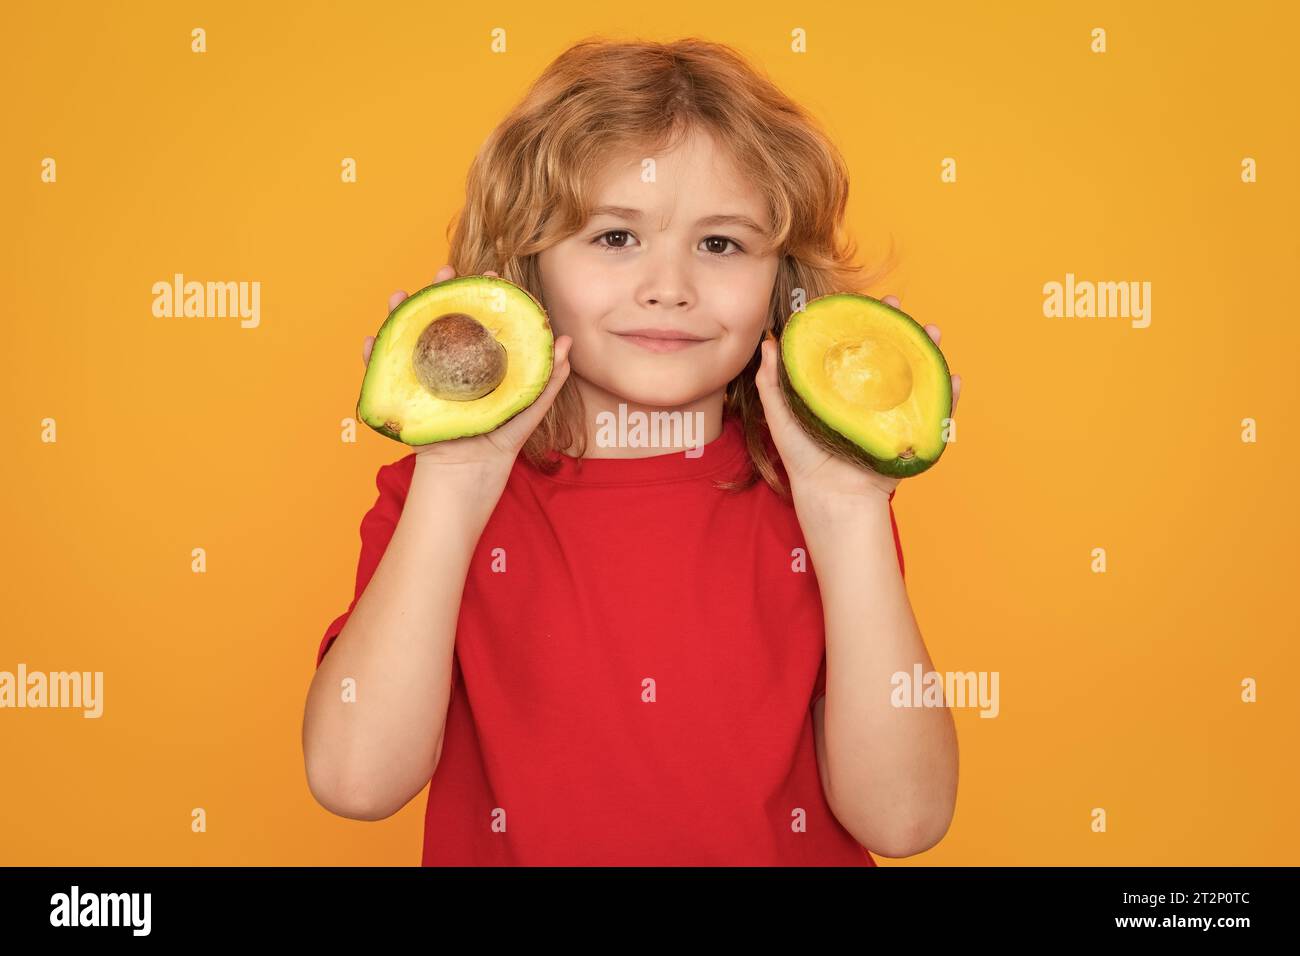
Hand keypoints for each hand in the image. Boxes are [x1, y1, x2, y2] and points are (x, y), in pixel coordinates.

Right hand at [363, 264, 571, 474]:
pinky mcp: (406, 398)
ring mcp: (424, 379)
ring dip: (401, 313)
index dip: (482, 295)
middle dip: (440, 293)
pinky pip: (384, 376)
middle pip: (442, 320)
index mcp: (476, 364)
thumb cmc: (497, 447)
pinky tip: (371, 340)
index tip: (491, 274)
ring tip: (401, 295)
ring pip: (409, 338)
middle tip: (445, 272)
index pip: (479, 320)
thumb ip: (547, 380)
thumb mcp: (526, 411)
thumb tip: (566, 344)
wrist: (467, 482)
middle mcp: (448, 365)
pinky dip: (373, 357)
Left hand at [754, 294, 961, 500]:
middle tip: (896, 306)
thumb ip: (772, 383)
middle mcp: (870, 394)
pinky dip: (949, 395)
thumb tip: (769, 343)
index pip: (854, 346)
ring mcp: (892, 412)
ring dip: (929, 350)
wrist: (831, 497)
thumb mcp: (781, 418)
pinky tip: (954, 377)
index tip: (862, 301)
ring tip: (932, 332)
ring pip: (916, 374)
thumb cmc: (804, 459)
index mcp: (842, 387)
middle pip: (888, 353)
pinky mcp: (909, 432)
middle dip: (897, 326)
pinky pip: (936, 412)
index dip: (860, 322)